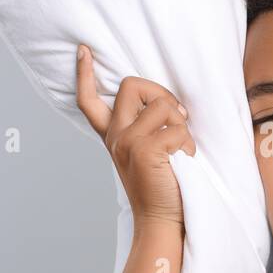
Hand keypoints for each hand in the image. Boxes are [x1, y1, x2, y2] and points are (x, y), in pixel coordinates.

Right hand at [75, 45, 196, 232]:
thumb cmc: (163, 186)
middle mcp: (115, 136)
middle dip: (161, 92)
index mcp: (114, 136)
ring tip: (183, 147)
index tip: (83, 51)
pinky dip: (189, 143)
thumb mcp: (150, 152)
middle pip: (132, 85)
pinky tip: (186, 161)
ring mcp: (127, 142)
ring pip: (161, 104)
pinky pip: (177, 128)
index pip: (89, 101)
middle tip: (178, 118)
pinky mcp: (145, 150)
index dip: (84, 74)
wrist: (162, 221)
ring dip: (182, 123)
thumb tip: (169, 104)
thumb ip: (150, 127)